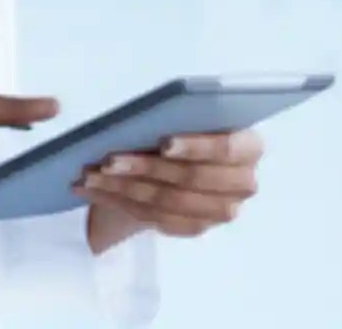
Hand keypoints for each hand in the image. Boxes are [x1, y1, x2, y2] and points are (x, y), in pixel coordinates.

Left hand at [75, 129, 263, 249]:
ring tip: (91, 174)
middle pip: (191, 179)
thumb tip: (145, 119)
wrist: (188, 158)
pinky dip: (121, 202)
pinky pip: (156, 220)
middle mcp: (243, 182)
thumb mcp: (191, 113)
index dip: (196, 147)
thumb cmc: (190, 125)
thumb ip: (180, 113)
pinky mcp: (196, 227)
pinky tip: (94, 190)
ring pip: (168, 202)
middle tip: (109, 159)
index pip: (227, 148)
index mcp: (250, 146)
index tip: (164, 142)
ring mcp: (221, 210)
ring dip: (124, 187)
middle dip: (146, 168)